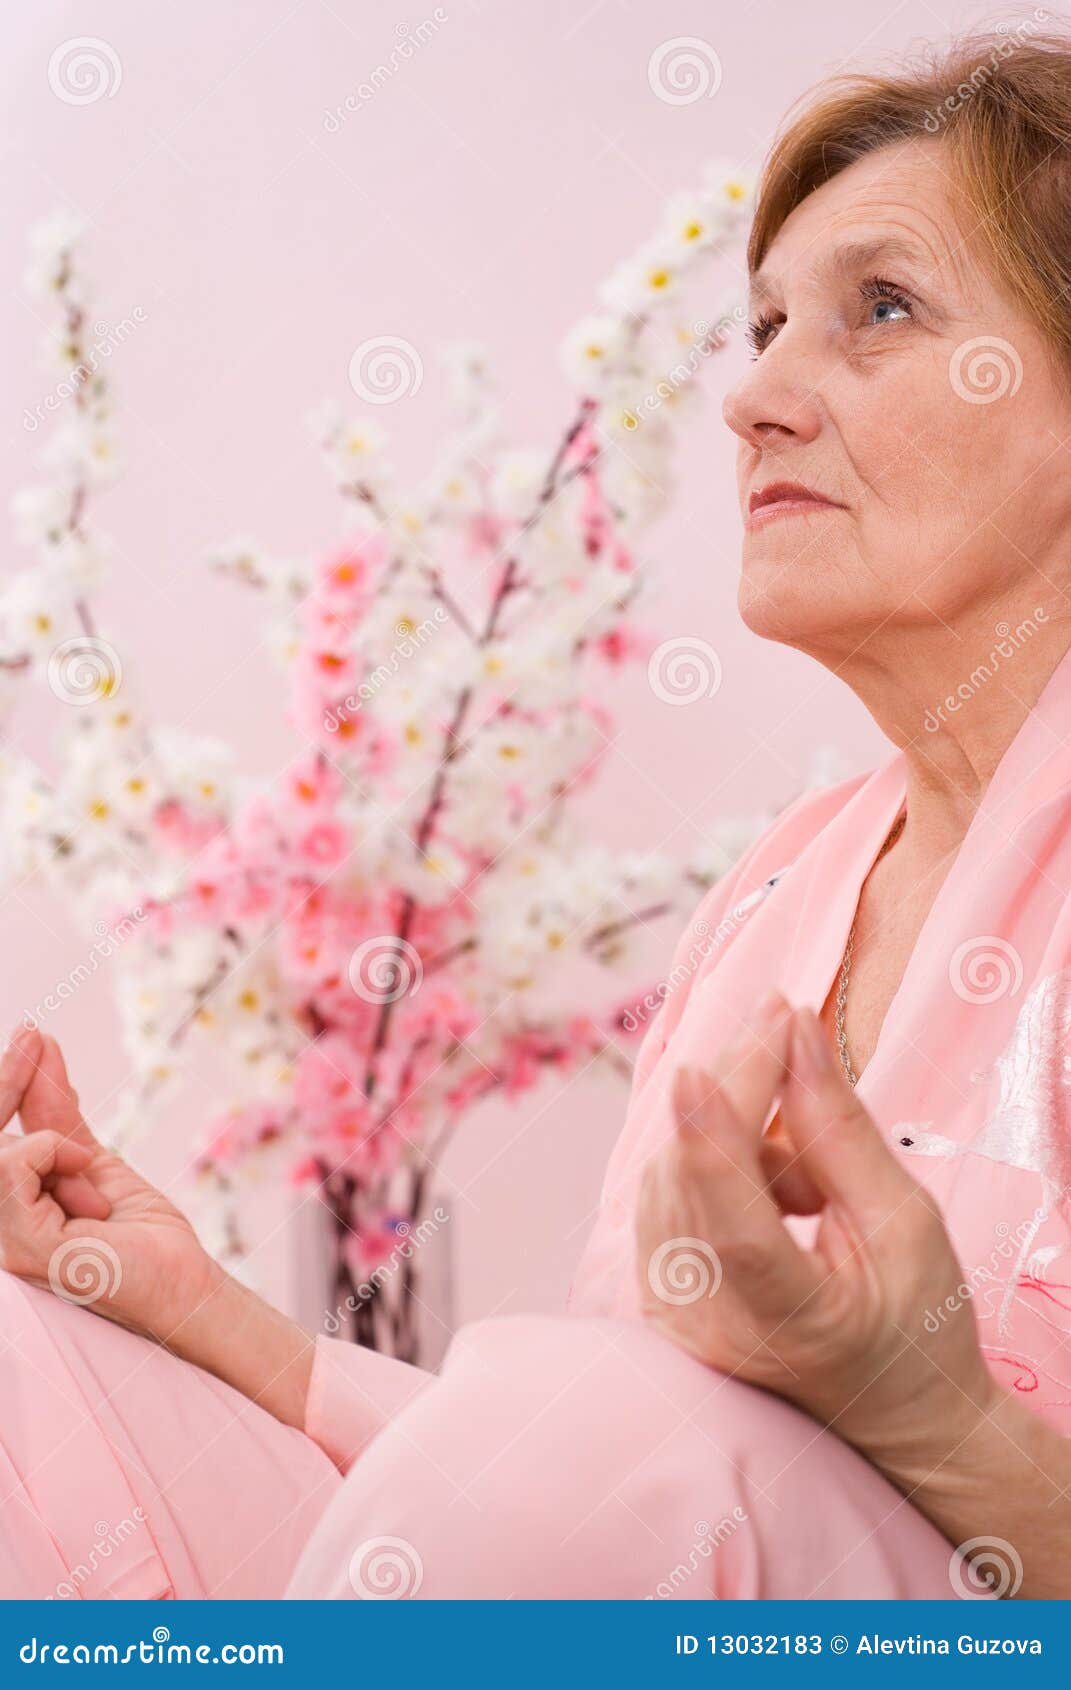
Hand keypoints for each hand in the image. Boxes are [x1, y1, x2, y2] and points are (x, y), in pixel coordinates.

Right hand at [0, 1026, 314, 1428]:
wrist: (183, 1282)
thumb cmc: (140, 1236)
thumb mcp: (92, 1162)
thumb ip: (56, 1119)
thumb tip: (39, 1056)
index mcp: (10, 1212)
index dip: (6, 1085)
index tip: (32, 1034)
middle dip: (7, 1079)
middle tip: (35, 1033)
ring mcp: (4, 1242)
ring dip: (55, 1145)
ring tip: (94, 1188)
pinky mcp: (24, 1246)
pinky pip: (13, 1167)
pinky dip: (53, 1155)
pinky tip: (86, 1182)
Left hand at [635, 991, 997, 1478]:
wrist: (889, 1410)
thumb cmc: (913, 1324)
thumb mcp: (905, 1224)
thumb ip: (841, 1132)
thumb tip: (794, 1032)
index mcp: (793, 1328)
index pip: (736, 1236)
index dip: (711, 1150)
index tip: (696, 1071)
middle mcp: (712, 1329)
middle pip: (694, 1179)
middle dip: (736, 1087)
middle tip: (783, 1018)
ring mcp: (672, 1316)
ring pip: (673, 1173)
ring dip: (738, 1135)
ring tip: (813, 1179)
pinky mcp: (656, 1291)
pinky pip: (667, 1190)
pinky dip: (717, 1161)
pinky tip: (775, 1185)